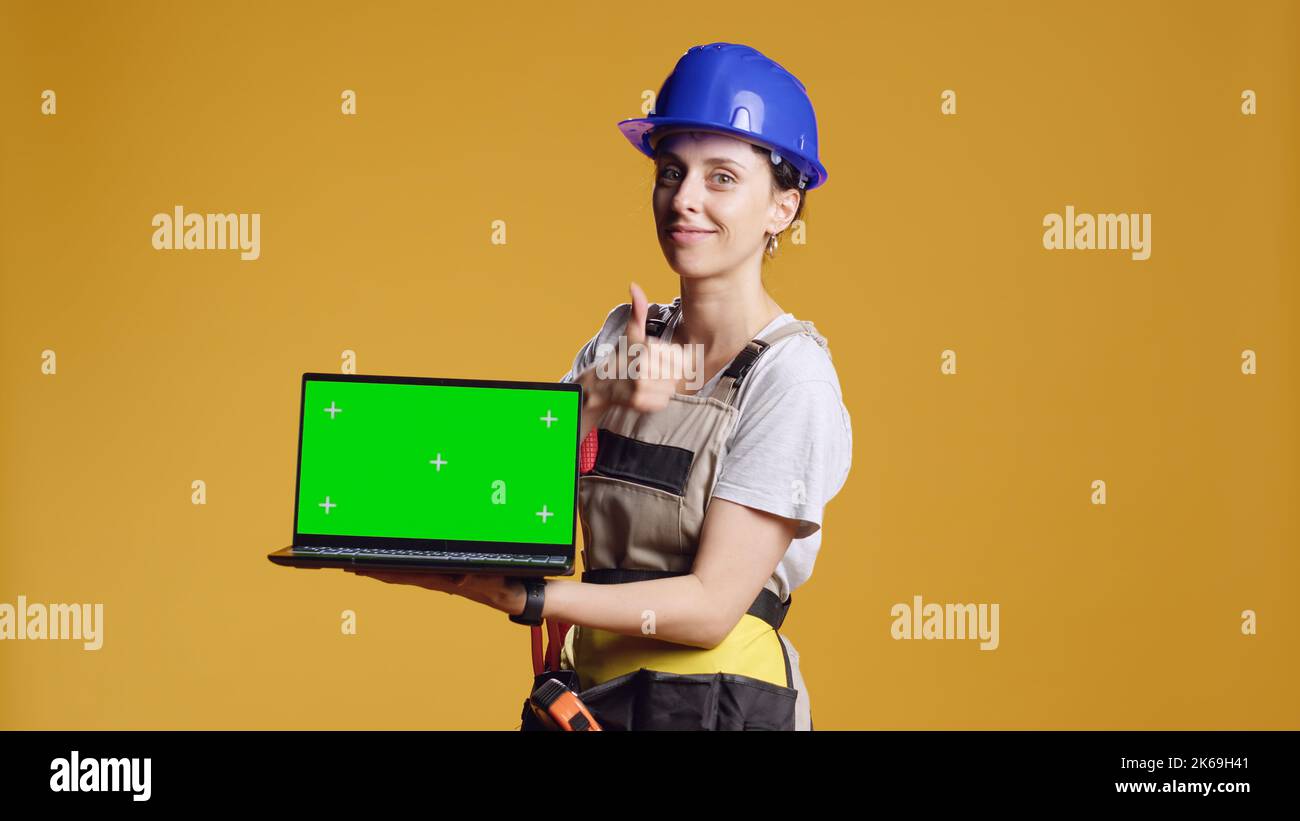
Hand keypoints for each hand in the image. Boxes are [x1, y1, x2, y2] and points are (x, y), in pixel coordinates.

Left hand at [346, 569, 525, 615]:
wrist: (518, 595)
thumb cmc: (505, 585)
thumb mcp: (494, 579)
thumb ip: (479, 578)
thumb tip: (461, 578)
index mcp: (445, 580)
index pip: (408, 575)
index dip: (385, 572)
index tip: (364, 568)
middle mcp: (440, 580)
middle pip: (401, 575)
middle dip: (376, 571)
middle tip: (351, 567)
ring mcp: (443, 579)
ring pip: (408, 574)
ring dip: (386, 571)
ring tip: (365, 567)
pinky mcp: (450, 576)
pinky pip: (420, 571)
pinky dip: (404, 569)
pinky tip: (397, 567)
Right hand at [591, 282, 688, 413]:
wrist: (601, 383)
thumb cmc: (622, 356)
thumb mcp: (632, 332)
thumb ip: (638, 310)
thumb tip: (633, 284)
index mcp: (645, 349)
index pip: (678, 359)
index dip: (668, 361)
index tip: (652, 360)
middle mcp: (642, 367)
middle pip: (675, 375)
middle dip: (666, 375)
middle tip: (649, 373)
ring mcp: (641, 387)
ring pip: (670, 389)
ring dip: (662, 388)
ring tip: (646, 383)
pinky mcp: (640, 403)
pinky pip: (663, 402)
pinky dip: (657, 401)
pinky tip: (643, 394)